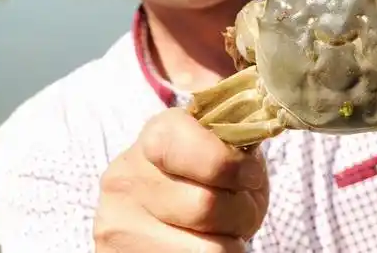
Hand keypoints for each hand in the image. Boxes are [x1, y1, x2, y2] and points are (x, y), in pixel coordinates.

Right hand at [93, 107, 268, 251]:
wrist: (166, 213)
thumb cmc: (208, 176)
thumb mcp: (226, 150)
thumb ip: (236, 143)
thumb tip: (257, 139)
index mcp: (157, 135)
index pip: (200, 152)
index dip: (233, 167)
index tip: (250, 175)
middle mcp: (127, 176)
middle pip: (206, 205)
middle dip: (241, 212)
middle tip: (241, 208)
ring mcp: (118, 221)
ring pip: (206, 249)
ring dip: (229, 243)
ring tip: (221, 229)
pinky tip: (200, 244)